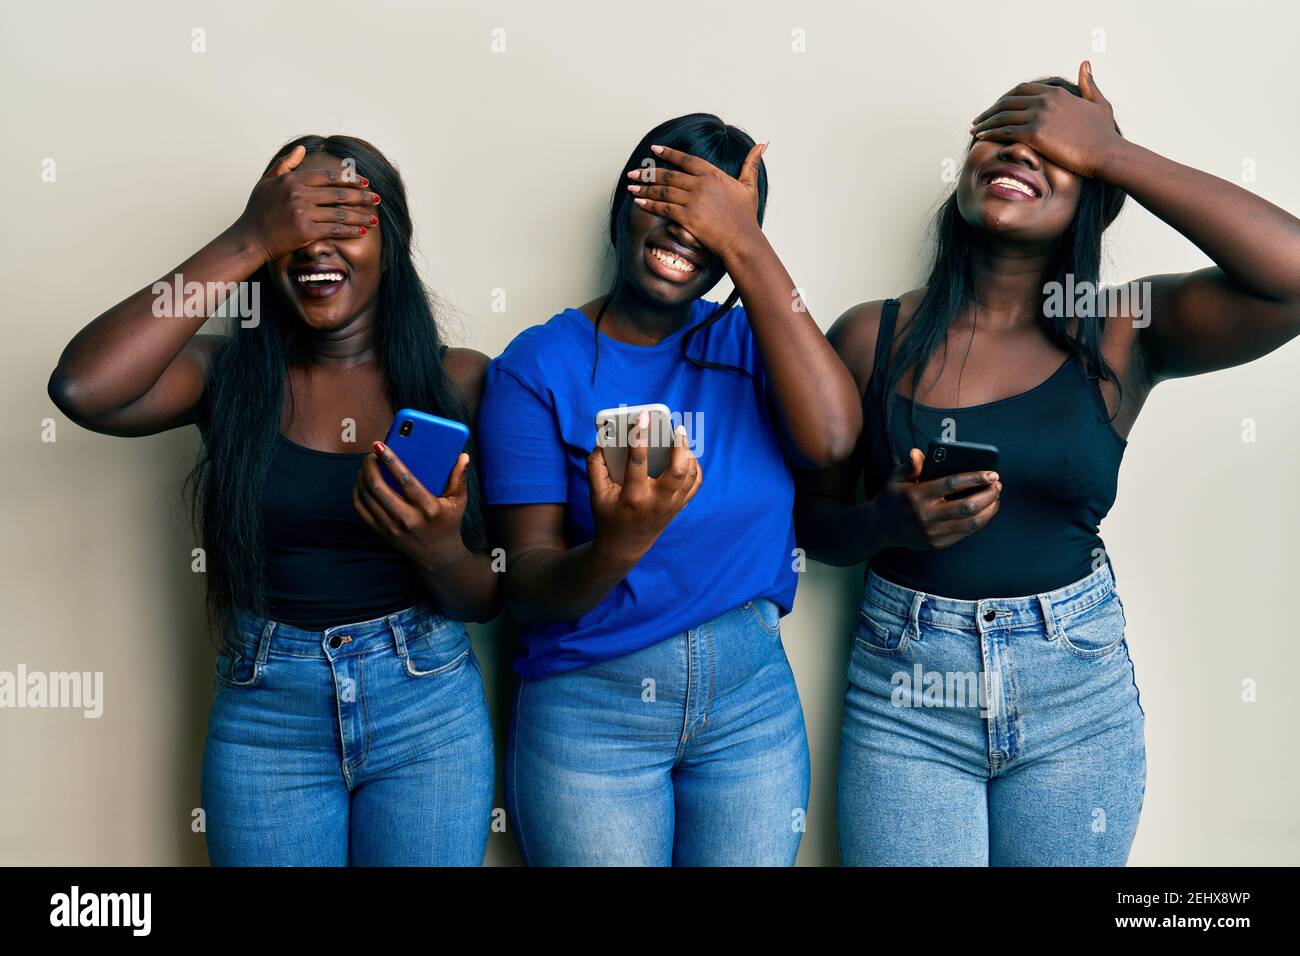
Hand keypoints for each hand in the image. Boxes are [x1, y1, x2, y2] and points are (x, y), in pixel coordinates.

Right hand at [232, 144, 380, 263]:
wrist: (250, 238)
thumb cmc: (258, 211)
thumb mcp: (267, 181)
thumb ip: (286, 164)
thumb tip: (302, 150)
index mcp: (293, 180)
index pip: (328, 177)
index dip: (349, 179)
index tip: (364, 182)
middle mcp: (299, 194)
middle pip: (339, 194)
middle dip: (362, 196)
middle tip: (376, 199)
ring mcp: (303, 213)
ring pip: (340, 212)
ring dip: (361, 216)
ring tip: (375, 218)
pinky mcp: (306, 232)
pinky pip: (335, 229)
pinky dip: (351, 230)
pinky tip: (362, 231)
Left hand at [353, 442, 469, 570]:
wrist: (437, 554)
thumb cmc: (448, 523)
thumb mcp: (458, 502)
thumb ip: (459, 478)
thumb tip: (463, 457)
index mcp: (428, 508)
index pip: (406, 480)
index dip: (390, 460)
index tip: (380, 446)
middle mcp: (408, 518)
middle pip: (379, 487)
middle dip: (370, 466)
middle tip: (371, 454)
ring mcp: (392, 527)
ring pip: (367, 496)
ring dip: (363, 476)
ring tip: (367, 465)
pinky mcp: (381, 532)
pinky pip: (361, 509)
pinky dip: (358, 491)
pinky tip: (362, 481)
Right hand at [588, 411, 702, 564]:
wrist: (623, 547)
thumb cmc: (607, 515)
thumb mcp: (596, 493)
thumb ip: (595, 465)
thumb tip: (603, 438)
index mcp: (633, 497)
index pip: (637, 463)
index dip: (639, 437)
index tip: (643, 416)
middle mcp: (656, 502)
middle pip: (677, 471)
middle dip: (680, 446)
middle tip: (678, 427)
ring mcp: (671, 506)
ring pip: (690, 476)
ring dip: (689, 454)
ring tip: (681, 437)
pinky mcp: (678, 507)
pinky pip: (695, 484)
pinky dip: (694, 467)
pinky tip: (687, 454)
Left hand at [625, 142, 766, 263]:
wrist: (742, 240)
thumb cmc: (746, 216)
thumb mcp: (750, 185)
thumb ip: (751, 163)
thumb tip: (763, 144)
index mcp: (712, 174)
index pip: (686, 159)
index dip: (668, 153)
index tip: (654, 149)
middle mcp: (700, 184)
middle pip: (669, 174)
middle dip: (648, 172)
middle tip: (633, 172)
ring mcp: (692, 200)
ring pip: (663, 190)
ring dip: (644, 187)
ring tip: (631, 185)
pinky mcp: (686, 217)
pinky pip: (663, 207)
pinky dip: (649, 203)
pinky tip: (639, 201)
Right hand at [869, 448, 1000, 550]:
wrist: (881, 528)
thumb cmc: (894, 497)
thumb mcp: (896, 477)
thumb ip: (910, 465)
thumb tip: (918, 453)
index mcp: (916, 496)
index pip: (951, 484)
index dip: (974, 478)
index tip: (991, 473)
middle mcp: (925, 516)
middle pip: (966, 506)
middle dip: (988, 494)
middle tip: (997, 485)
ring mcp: (933, 532)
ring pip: (970, 522)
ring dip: (989, 509)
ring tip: (996, 497)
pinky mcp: (938, 544)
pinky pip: (966, 533)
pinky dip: (981, 521)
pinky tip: (987, 511)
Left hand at [969, 61, 1120, 177]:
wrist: (1106, 153)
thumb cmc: (1104, 134)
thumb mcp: (1098, 102)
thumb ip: (1089, 83)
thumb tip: (1085, 63)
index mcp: (1056, 92)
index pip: (1022, 90)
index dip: (1005, 98)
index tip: (995, 108)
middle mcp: (1046, 100)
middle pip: (1008, 101)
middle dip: (991, 110)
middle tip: (979, 119)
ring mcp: (1040, 115)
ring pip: (1002, 115)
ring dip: (985, 122)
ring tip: (974, 129)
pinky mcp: (1035, 133)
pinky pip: (1004, 131)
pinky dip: (990, 133)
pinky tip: (980, 137)